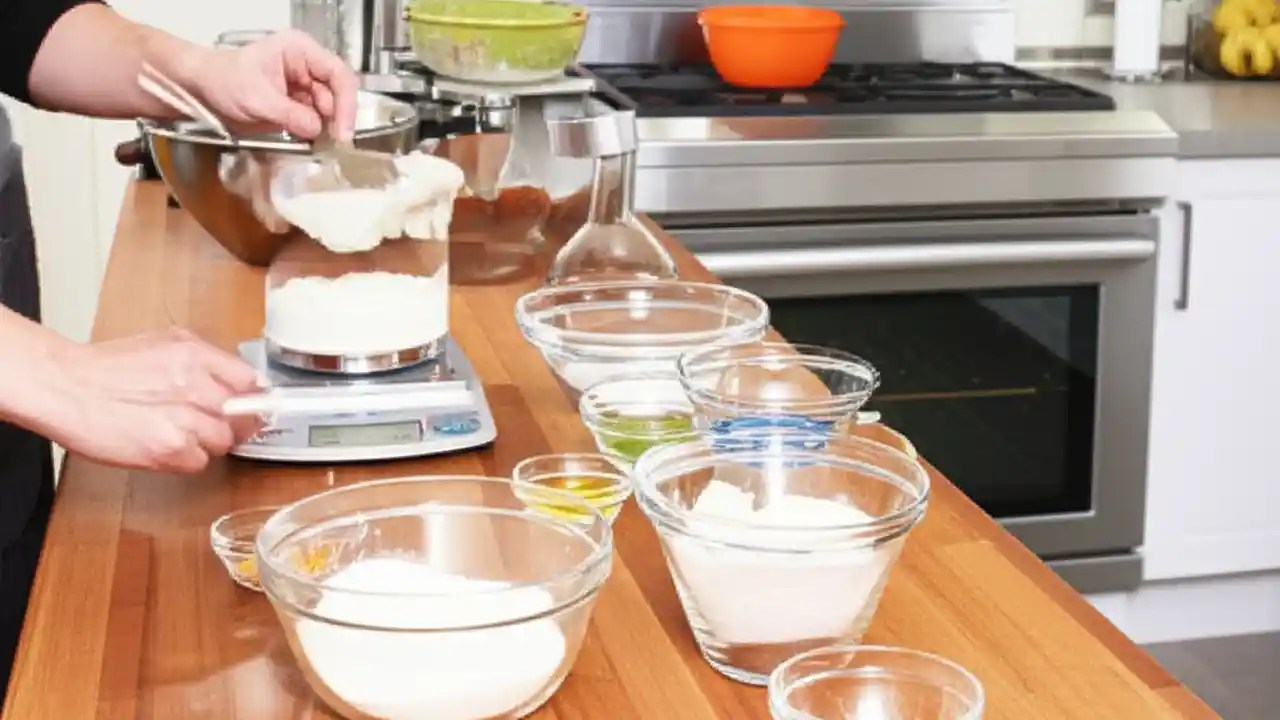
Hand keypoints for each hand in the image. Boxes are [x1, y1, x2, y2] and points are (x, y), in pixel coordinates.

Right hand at [45, 328, 264, 472]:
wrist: (65, 388)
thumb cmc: (107, 369)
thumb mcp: (163, 345)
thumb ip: (206, 360)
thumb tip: (244, 380)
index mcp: (195, 355)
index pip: (250, 381)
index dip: (252, 398)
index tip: (252, 406)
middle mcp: (194, 385)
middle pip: (243, 416)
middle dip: (231, 422)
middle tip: (212, 423)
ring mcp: (183, 419)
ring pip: (223, 442)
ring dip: (207, 442)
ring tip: (177, 432)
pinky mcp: (168, 449)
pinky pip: (198, 462)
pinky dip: (185, 459)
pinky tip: (164, 445)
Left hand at [187, 30, 358, 140]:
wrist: (203, 89)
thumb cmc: (224, 81)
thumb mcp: (257, 98)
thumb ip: (290, 114)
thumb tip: (317, 130)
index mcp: (300, 51)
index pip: (338, 74)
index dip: (346, 103)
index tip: (343, 131)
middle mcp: (308, 66)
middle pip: (338, 94)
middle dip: (337, 119)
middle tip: (334, 144)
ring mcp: (304, 86)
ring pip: (330, 110)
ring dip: (328, 129)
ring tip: (323, 146)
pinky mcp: (298, 105)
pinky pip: (317, 120)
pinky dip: (318, 134)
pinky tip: (314, 144)